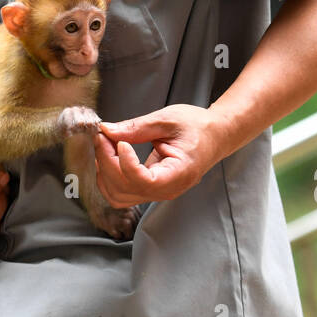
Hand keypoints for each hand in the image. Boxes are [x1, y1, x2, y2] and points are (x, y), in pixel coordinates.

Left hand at [95, 104, 223, 206]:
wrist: (214, 135)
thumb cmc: (197, 127)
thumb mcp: (167, 120)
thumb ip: (136, 127)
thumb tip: (107, 131)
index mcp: (179, 173)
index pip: (145, 181)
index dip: (126, 164)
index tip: (120, 142)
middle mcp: (168, 189)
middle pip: (126, 189)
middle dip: (107, 161)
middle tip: (103, 135)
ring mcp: (158, 192)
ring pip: (119, 196)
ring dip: (105, 172)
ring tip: (105, 146)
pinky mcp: (150, 189)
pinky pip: (122, 193)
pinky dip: (109, 178)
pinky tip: (108, 158)